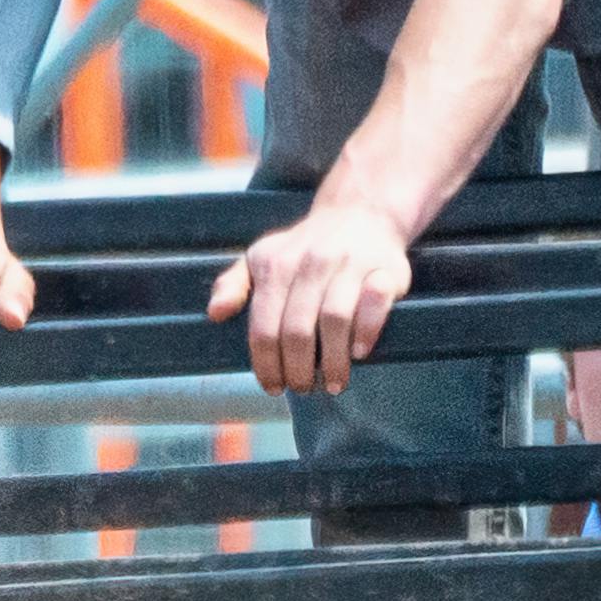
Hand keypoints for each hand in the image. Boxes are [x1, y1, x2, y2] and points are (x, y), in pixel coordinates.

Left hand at [210, 187, 425, 398]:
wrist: (361, 213)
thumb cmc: (304, 249)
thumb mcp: (261, 258)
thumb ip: (233, 285)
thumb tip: (215, 314)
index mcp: (277, 264)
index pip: (264, 327)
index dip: (266, 365)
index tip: (274, 388)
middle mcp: (312, 262)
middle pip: (297, 331)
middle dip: (298, 370)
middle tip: (303, 388)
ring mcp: (349, 264)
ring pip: (334, 320)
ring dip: (333, 362)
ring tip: (333, 383)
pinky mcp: (385, 269)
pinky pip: (374, 305)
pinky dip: (366, 332)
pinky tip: (359, 353)